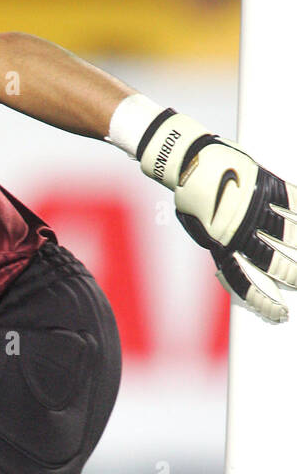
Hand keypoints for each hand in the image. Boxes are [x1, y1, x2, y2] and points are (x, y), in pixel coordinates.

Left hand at [138, 109, 296, 323]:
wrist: (188, 159)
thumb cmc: (193, 197)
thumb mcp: (201, 230)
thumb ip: (219, 250)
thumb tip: (228, 278)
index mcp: (219, 244)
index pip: (243, 281)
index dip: (263, 301)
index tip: (279, 314)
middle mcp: (237, 229)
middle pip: (271, 261)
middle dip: (290, 275)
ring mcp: (252, 206)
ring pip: (287, 232)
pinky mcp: (263, 183)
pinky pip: (291, 200)